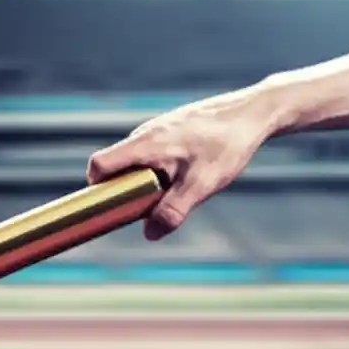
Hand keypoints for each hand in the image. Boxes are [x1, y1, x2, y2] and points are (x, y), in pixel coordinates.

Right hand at [86, 85, 288, 239]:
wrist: (252, 114)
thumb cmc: (226, 147)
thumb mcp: (201, 185)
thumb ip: (172, 211)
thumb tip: (149, 234)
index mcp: (145, 145)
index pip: (99, 165)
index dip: (96, 189)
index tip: (110, 209)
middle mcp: (144, 133)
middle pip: (115, 167)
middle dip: (126, 191)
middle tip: (152, 206)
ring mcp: (156, 129)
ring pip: (135, 162)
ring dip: (145, 182)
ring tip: (178, 189)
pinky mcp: (169, 130)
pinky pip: (151, 155)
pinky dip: (159, 170)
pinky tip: (188, 174)